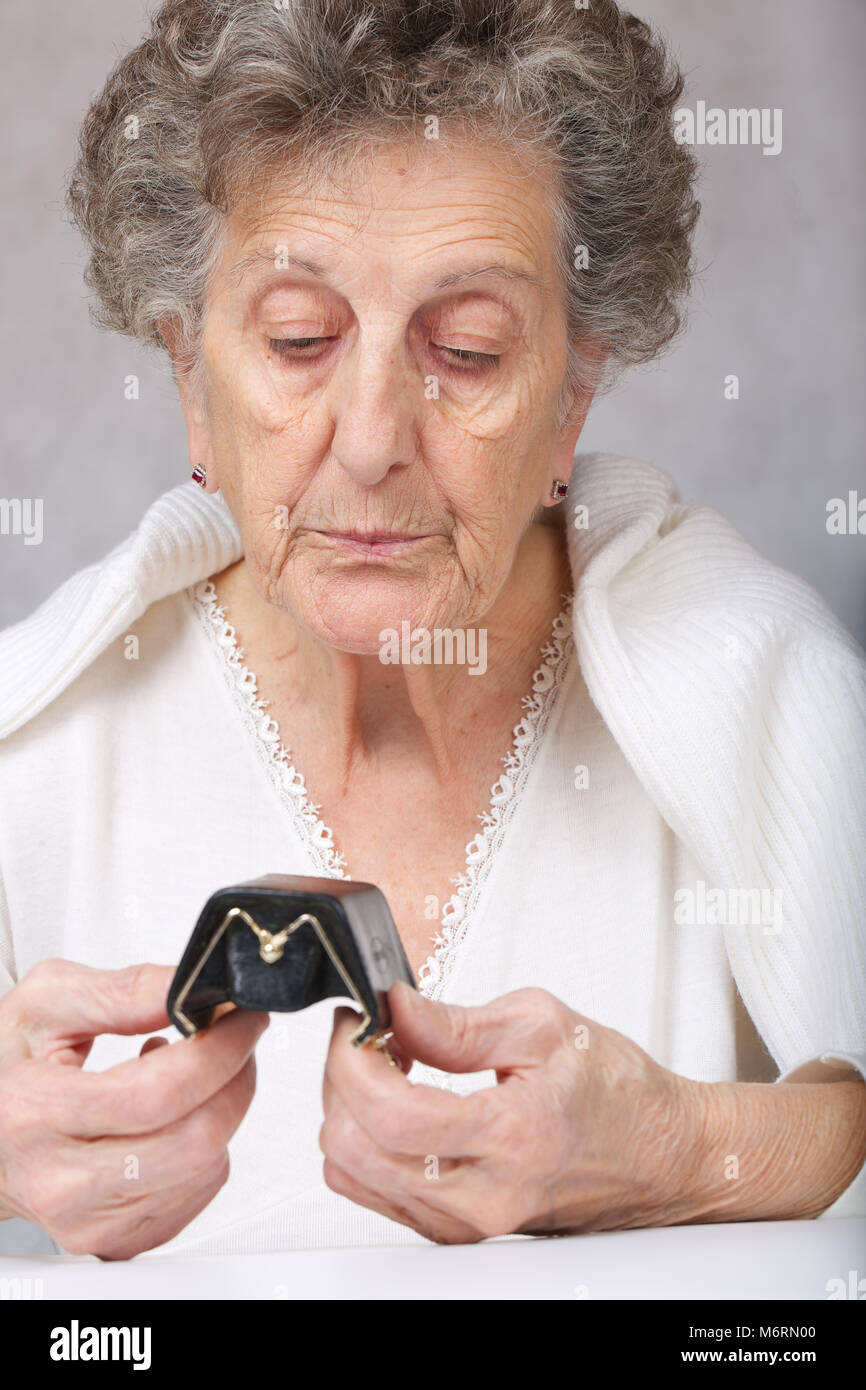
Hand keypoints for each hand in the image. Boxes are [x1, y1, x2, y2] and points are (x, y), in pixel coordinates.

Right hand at [0, 958, 268, 1257]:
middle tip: (234, 1038)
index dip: (219, 1050)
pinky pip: (199, 1192)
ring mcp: (87, 1220)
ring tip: (182, 1075)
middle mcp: (59, 1180)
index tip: (240, 1018)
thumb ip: (124, 991)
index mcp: (34, 1112)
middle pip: (195, 1139)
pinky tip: (167, 1119)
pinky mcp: (115, 1240)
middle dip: (235, 1076)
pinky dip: (205, 1146)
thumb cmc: (5, 1069)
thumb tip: (191, 990)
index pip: (158, 1094)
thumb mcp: (46, 1003)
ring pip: (206, 1167)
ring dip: (220, 1108)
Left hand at [319, 983, 694, 1242]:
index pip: (390, 1115)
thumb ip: (456, 1023)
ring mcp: (469, 1225)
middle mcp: (485, 1197)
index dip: (351, 1060)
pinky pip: (377, 1193)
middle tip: (368, 1038)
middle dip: (341, 1083)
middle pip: (355, 1154)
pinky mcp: (459, 1233)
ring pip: (354, 1178)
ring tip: (388, 1068)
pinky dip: (369, 1142)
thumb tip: (393, 1009)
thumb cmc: (617, 1093)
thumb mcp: (544, 1026)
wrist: (662, 1156)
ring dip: (350, 1113)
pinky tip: (400, 1104)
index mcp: (512, 1137)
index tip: (357, 1021)